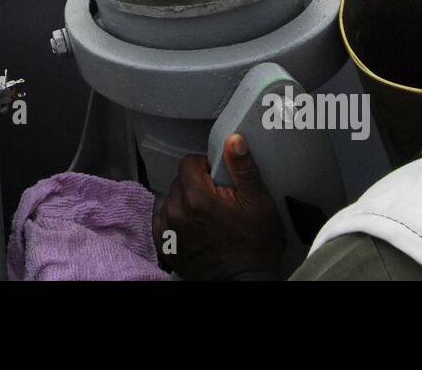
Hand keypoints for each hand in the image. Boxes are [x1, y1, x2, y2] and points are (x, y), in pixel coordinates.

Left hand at [153, 134, 285, 279]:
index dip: (205, 166)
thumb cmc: (256, 244)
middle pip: (178, 181)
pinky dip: (173, 219)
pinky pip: (161, 221)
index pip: (187, 162)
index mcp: (197, 197)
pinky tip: (192, 225)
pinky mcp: (166, 247)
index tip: (218, 179)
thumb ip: (243, 168)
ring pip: (169, 200)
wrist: (247, 282)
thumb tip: (233, 140)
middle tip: (218, 199)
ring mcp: (168, 231)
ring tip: (206, 215)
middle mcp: (176, 212)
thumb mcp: (259, 202)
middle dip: (196, 184)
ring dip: (184, 202)